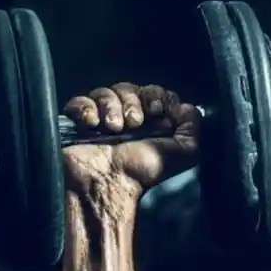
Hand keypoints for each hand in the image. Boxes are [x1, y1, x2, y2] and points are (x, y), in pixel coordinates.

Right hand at [61, 83, 200, 192]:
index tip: (156, 111)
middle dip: (133, 101)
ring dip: (112, 107)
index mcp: (151, 123)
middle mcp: (126, 119)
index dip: (156, 96)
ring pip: (105, 93)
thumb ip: (193, 128)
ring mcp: (100, 119)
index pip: (154, 93)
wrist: (105, 182)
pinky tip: (93, 125)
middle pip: (129, 88)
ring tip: (114, 128)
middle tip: (134, 123)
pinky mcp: (77, 121)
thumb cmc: (143, 171)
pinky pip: (80, 101)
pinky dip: (87, 109)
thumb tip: (188, 107)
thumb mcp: (184, 153)